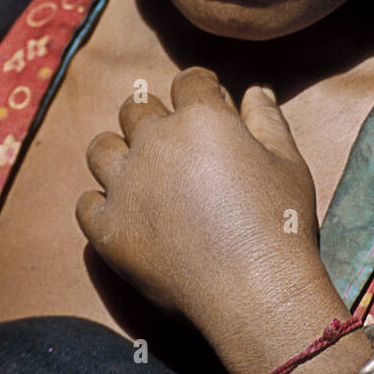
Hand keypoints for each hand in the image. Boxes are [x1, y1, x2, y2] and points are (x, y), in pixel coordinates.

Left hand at [75, 68, 319, 343]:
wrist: (254, 292)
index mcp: (201, 118)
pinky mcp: (108, 229)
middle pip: (137, 108)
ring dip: (119, 152)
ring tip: (139, 171)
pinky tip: (125, 213)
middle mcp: (155, 142)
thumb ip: (267, 120)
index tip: (208, 102)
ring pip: (102, 148)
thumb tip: (256, 90)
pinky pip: (86, 203)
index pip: (189, 81)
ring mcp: (125, 185)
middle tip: (173, 141)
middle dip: (154, 116)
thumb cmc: (279, 225)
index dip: (200, 88)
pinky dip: (102, 204)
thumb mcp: (288, 163)